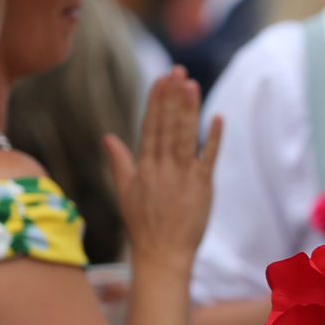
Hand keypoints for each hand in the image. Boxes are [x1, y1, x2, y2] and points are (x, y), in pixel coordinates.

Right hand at [107, 67, 221, 271]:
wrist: (162, 254)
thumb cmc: (143, 224)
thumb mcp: (125, 191)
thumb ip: (120, 161)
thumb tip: (107, 137)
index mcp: (144, 166)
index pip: (149, 126)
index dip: (155, 101)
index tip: (161, 78)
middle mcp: (162, 167)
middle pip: (167, 125)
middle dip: (172, 96)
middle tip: (178, 70)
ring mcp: (183, 175)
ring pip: (185, 136)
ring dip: (189, 109)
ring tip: (192, 84)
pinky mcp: (202, 186)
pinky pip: (209, 158)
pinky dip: (213, 138)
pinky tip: (217, 116)